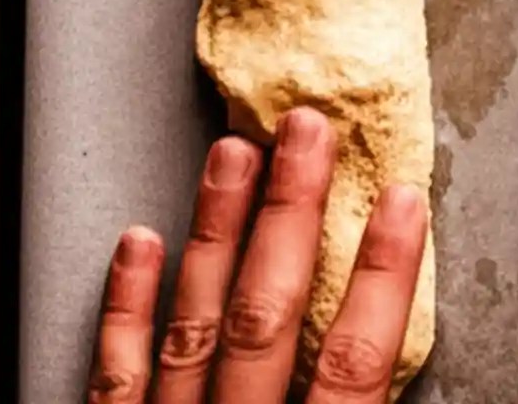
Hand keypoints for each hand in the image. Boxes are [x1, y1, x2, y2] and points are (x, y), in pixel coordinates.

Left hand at [86, 108, 428, 402]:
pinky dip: (126, 308)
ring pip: (194, 328)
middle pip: (268, 319)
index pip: (356, 361)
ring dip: (215, 233)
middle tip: (305, 137)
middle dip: (290, 216)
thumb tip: (400, 359)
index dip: (383, 276)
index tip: (400, 202)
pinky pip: (117, 378)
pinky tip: (140, 243)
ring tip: (233, 156)